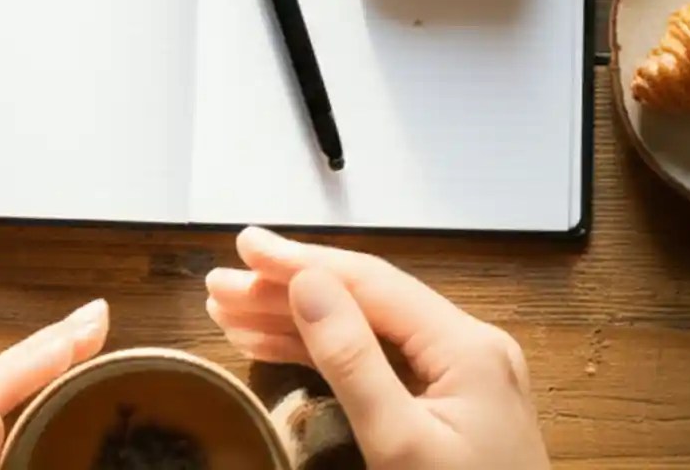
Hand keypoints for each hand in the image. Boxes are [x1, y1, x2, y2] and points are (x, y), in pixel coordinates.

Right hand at [206, 227, 548, 469]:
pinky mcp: (452, 404)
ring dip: (296, 321)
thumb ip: (353, 361)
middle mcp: (470, 346)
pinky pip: (381, 363)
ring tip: (230, 313)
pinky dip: (326, 354)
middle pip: (365, 302)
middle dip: (287, 291)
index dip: (301, 261)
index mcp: (467, 345)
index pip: (370, 283)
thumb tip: (308, 282)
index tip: (244, 245)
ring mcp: (463, 375)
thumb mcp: (399, 443)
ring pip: (368, 331)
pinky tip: (276, 347)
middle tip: (219, 285)